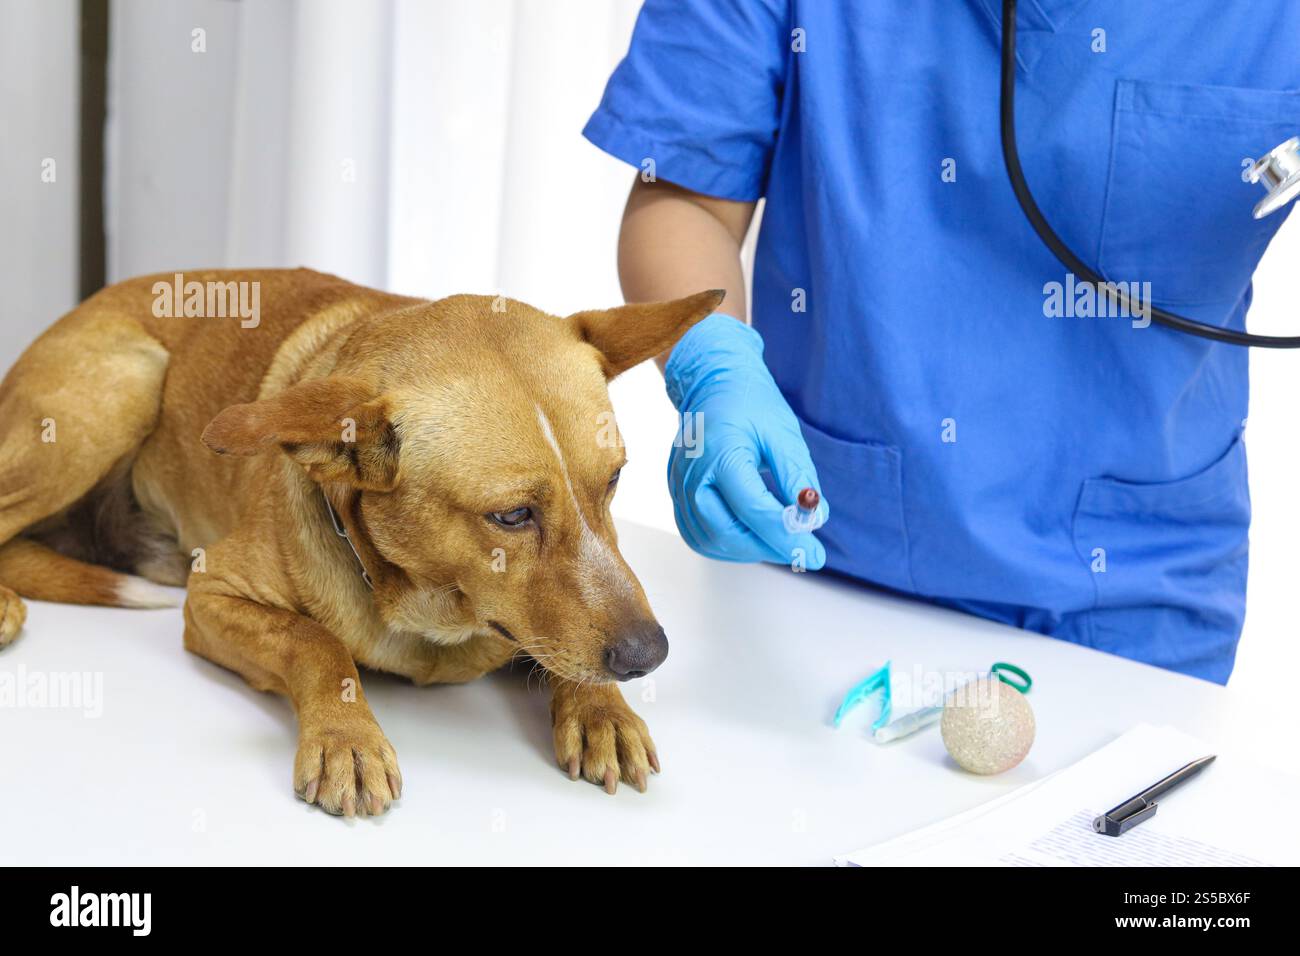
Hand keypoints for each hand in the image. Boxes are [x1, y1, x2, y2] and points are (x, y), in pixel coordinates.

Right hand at [665, 313, 828, 567]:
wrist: (711, 384)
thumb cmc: (748, 403)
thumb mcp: (783, 432)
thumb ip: (797, 476)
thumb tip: (813, 519)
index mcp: (718, 452)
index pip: (752, 507)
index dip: (785, 534)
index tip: (815, 554)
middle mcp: (691, 474)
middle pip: (725, 532)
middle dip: (768, 547)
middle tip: (803, 551)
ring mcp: (678, 488)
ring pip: (711, 541)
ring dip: (750, 549)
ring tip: (779, 538)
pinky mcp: (677, 498)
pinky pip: (700, 536)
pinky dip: (729, 545)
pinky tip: (753, 535)